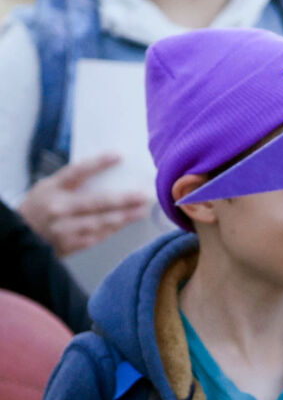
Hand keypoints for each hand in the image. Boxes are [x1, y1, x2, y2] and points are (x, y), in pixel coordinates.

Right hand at [17, 154, 150, 255]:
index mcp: (53, 188)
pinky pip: (98, 236)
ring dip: (124, 216)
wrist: (22, 235)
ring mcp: (64, 228)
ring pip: (100, 221)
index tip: (119, 156)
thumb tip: (107, 174)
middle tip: (144, 195)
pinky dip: (113, 228)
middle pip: (96, 202)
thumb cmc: (40, 207)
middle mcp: (59, 208)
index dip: (98, 163)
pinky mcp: (70, 244)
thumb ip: (72, 183)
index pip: (78, 171)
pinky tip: (126, 222)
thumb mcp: (48, 188)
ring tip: (142, 210)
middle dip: (123, 199)